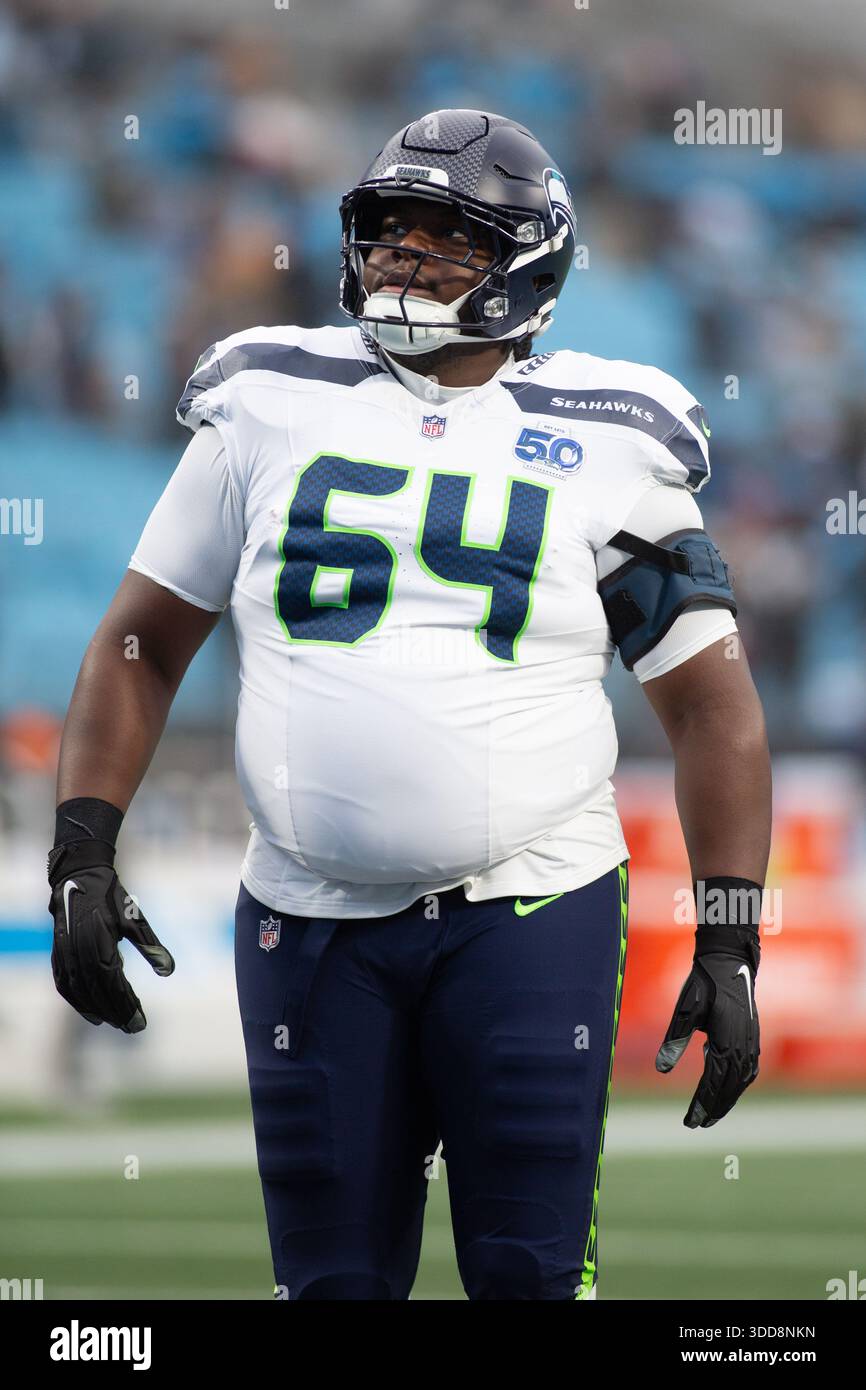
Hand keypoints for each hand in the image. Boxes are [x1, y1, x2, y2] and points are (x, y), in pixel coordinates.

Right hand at [48, 838, 173, 1032]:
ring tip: (116, 1023)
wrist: (79, 878)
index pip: (114, 984)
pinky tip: (92, 1013)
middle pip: (98, 993)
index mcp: (100, 943)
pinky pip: (65, 985)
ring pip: (80, 992)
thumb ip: (151, 946)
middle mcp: (80, 952)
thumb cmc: (111, 899)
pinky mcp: (58, 955)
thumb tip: (169, 971)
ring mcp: (66, 955)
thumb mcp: (135, 920)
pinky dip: (77, 1002)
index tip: (141, 1021)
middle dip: (116, 1012)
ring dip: (98, 1011)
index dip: (126, 1005)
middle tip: (133, 1027)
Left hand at [656, 935, 759, 1127]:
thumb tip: (661, 1069)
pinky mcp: (753, 1037)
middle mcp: (743, 1047)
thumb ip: (674, 1041)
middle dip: (714, 1108)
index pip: (713, 1084)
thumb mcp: (685, 1011)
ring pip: (741, 1081)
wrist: (729, 962)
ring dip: (728, 1099)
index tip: (690, 1122)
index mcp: (726, 1043)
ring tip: (712, 1113)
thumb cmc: (704, 984)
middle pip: (729, 1088)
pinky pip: (748, 1070)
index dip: (701, 1105)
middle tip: (698, 1125)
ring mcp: (752, 1043)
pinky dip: (738, 1084)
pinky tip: (728, 1088)